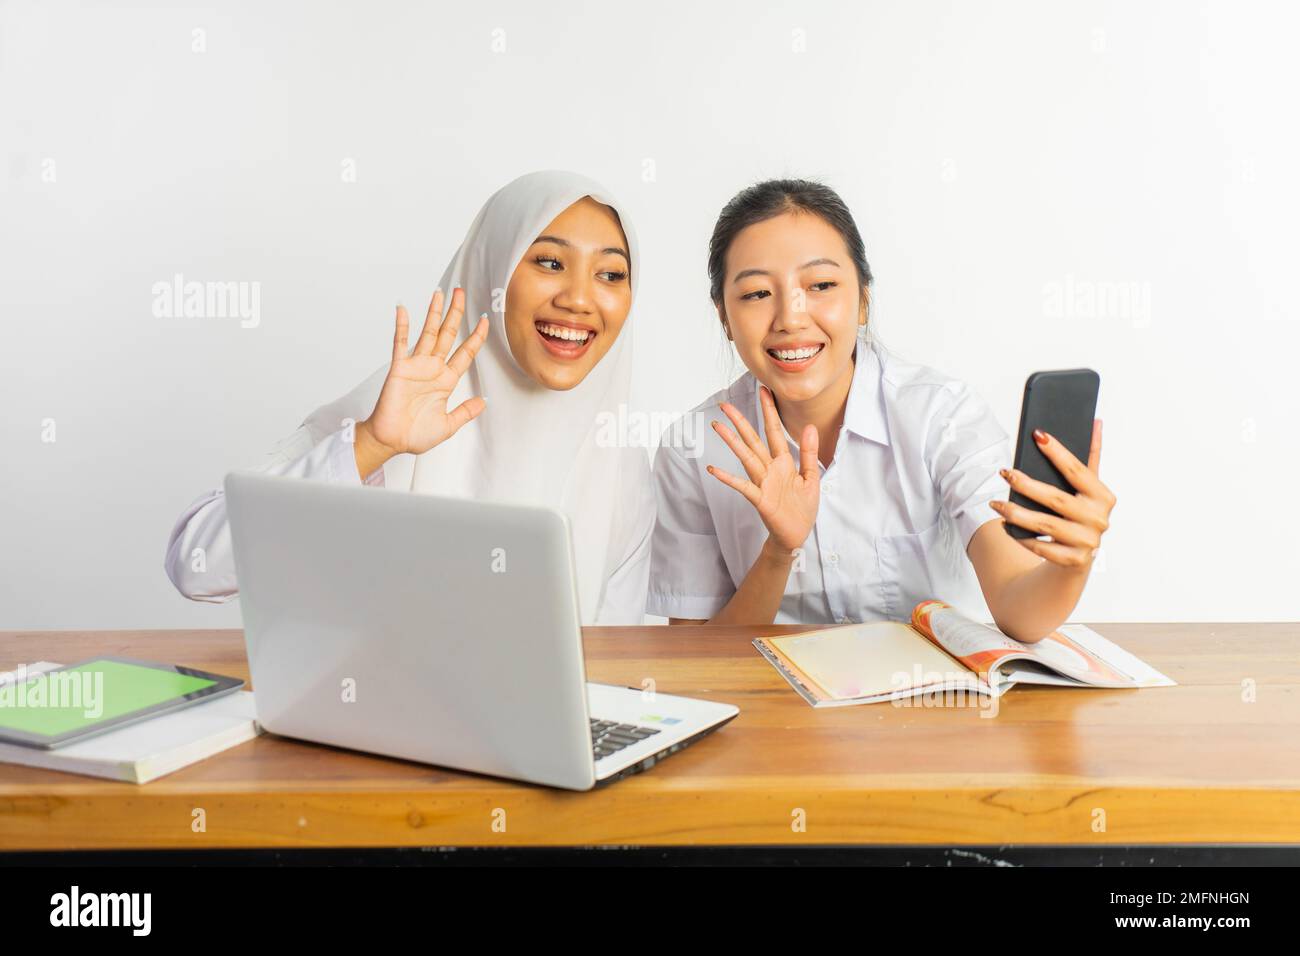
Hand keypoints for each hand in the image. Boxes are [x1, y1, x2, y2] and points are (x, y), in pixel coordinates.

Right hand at [360, 288, 488, 461]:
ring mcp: (416, 366)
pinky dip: (402, 326)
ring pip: (428, 333)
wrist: (392, 441)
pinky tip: (403, 309)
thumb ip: (465, 412)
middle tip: (461, 293)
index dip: (475, 337)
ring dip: (434, 313)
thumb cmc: (415, 435)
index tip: (485, 321)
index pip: (465, 353)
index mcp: (446, 381)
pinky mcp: (399, 368)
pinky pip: (400, 343)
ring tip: (440, 293)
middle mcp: (433, 369)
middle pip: (448, 335)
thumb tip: (484, 402)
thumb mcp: (449, 425)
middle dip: (455, 314)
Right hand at [706, 385, 819, 553]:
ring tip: (718, 426)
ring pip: (746, 457)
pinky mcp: (760, 499)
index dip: (769, 411)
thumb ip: (809, 453)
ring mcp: (762, 483)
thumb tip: (809, 426)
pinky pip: (743, 486)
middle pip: (753, 440)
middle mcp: (769, 469)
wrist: (797, 535)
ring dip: (732, 442)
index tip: (764, 391)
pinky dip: (729, 478)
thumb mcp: (812, 477)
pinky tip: (714, 470)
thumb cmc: (802, 508)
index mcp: (783, 462)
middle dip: (741, 422)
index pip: (774, 431)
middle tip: (725, 405)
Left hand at [990, 419, 1116, 569]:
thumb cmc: (1078, 516)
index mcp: (1103, 497)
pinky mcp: (1074, 561)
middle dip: (1027, 485)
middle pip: (1056, 498)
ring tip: (994, 504)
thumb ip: (1090, 458)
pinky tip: (1005, 525)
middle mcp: (1099, 519)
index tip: (1037, 435)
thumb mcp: (1086, 489)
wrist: (1075, 560)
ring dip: (1016, 513)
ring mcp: (1088, 542)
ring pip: (1045, 524)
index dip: (1058, 452)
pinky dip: (1020, 536)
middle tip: (1005, 473)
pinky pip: (1040, 546)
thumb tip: (1095, 422)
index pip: (1078, 471)